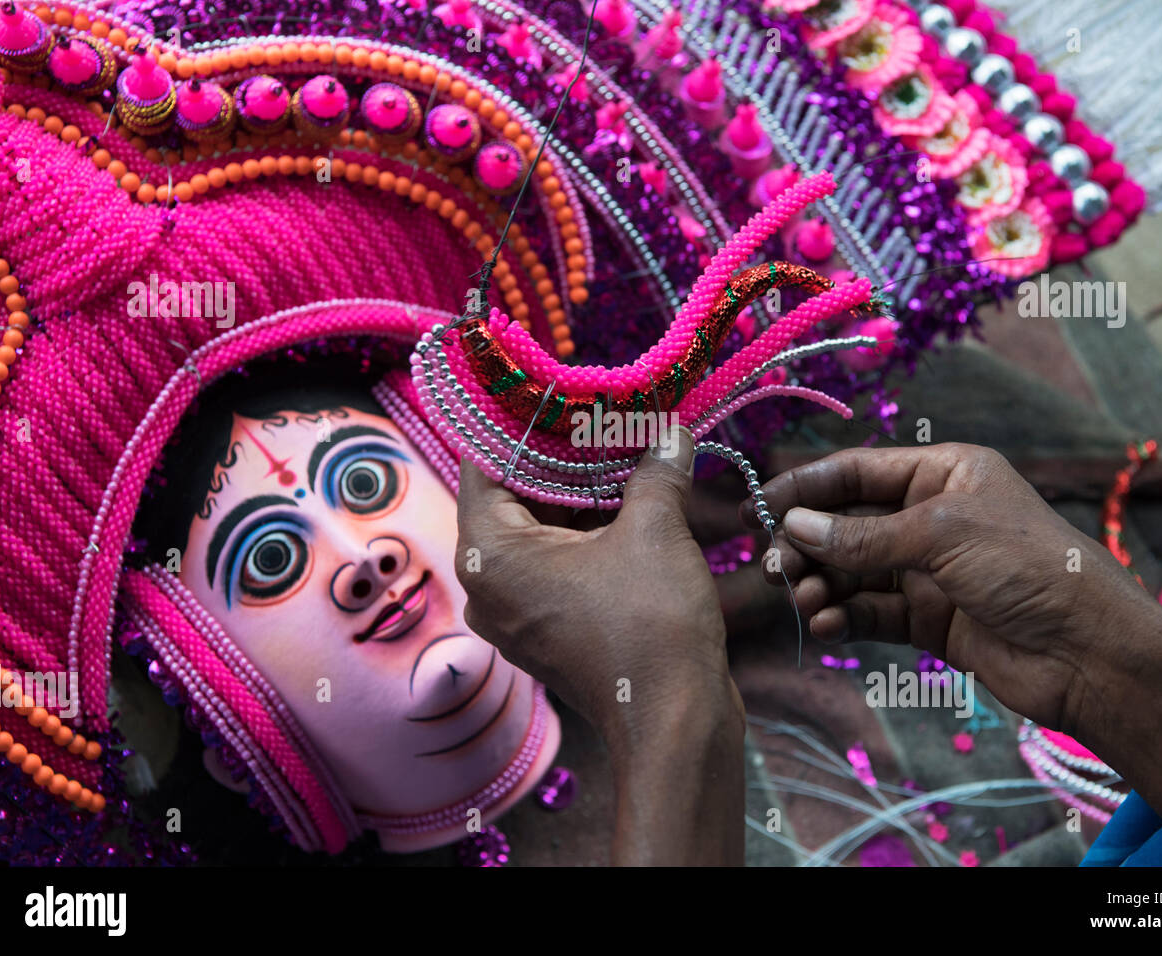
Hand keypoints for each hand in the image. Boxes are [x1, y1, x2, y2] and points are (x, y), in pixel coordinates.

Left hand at [456, 425, 744, 863]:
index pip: (485, 464)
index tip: (554, 389)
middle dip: (563, 457)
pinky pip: (561, 565)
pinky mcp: (552, 631)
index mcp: (490, 554)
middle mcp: (490, 585)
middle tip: (601, 413)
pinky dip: (590, 533)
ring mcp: (520, 613)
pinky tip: (633, 500)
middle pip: (516, 497)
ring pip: (543, 532)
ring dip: (583, 495)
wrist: (676, 720)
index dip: (521, 423)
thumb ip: (656, 472)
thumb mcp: (656, 531)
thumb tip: (670, 430)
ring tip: (624, 449)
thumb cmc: (652, 625)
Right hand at [743, 442, 1161, 733]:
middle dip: (804, 545)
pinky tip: (826, 626)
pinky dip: (841, 618)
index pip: (856, 472)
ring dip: (819, 584)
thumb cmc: (1030, 568)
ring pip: (851, 571)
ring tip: (802, 600)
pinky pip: (868, 612)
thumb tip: (793, 526)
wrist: (1089, 654)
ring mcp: (928, 571)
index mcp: (943, 474)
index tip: (753, 508)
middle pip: (845, 524)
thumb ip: (863, 535)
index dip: (803, 488)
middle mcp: (931, 517)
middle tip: (773, 568)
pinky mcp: (927, 620)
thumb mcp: (942, 535)